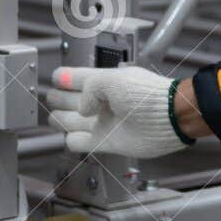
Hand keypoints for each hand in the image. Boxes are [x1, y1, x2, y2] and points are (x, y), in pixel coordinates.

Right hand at [44, 65, 193, 157]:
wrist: (169, 117)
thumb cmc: (145, 94)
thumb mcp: (113, 80)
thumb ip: (89, 89)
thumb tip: (81, 109)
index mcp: (106, 81)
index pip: (80, 77)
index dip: (66, 77)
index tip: (55, 77)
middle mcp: (104, 102)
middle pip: (75, 100)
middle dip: (61, 99)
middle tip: (51, 98)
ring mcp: (106, 122)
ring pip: (76, 121)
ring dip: (64, 119)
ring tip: (54, 118)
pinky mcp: (109, 141)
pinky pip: (84, 142)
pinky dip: (75, 141)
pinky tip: (70, 138)